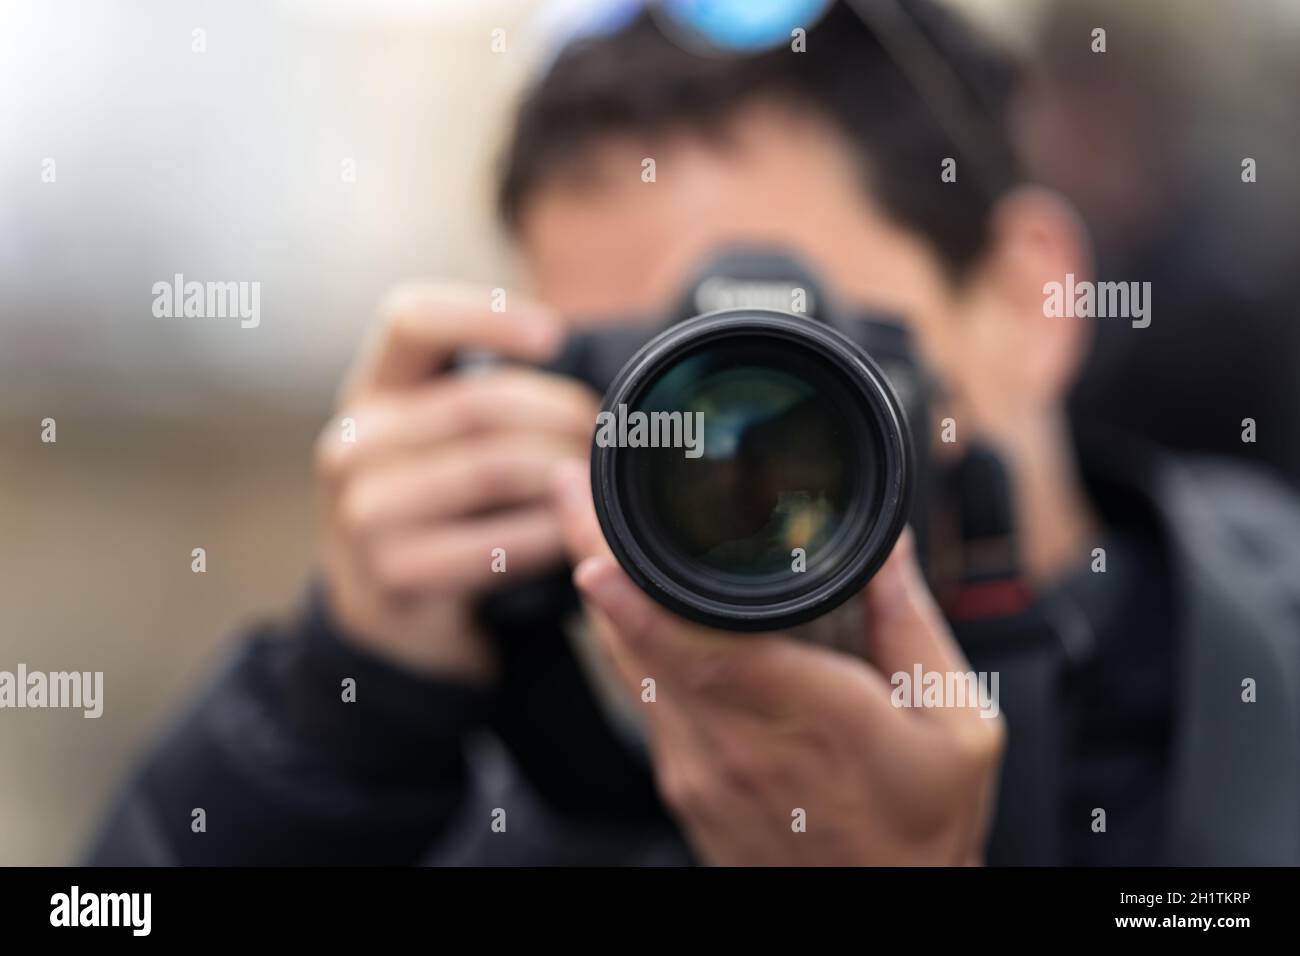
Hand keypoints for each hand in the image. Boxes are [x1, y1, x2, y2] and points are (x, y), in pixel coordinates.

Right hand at [314, 283, 599, 679]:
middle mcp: (353, 445)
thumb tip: (587, 368)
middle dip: (561, 415)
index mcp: (369, 395)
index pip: (410, 319)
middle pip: (480, 402)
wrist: (394, 627)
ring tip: (596, 483)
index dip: (484, 316)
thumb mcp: (439, 444)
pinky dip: (553, 533)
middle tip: (605, 437)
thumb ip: (487, 400)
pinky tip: (574, 535)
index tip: (551, 335)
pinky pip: (501, 539)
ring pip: (496, 467)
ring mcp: (365, 513)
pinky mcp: (397, 573)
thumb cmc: (440, 515)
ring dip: (565, 474)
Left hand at [552, 461, 1003, 864]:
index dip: (642, 608)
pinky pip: (646, 697)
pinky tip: (631, 602)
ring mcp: (700, 772)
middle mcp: (735, 748)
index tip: (595, 559)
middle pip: (642, 645)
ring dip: (605, 595)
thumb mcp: (958, 730)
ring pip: (632, 668)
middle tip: (570, 488)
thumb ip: (915, 631)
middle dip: (597, 558)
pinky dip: (630, 640)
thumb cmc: (922, 834)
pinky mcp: (685, 785)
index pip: (708, 658)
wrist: (878, 921)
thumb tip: (890, 551)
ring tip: (586, 522)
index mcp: (811, 724)